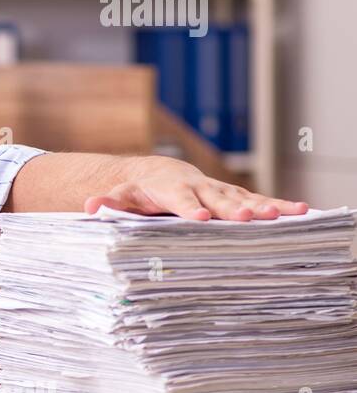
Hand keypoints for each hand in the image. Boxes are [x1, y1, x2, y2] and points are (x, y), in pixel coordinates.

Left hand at [83, 157, 308, 221]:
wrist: (156, 174)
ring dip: (262, 206)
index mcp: (172, 189)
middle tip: (246, 217)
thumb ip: (109, 202)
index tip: (199, 218)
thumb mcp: (121, 195)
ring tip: (282, 216)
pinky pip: (259, 200)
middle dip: (231, 208)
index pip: (180, 199)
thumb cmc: (138, 189)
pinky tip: (302, 212)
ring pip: (243, 197)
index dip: (189, 208)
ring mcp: (219, 191)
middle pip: (216, 198)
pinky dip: (279, 205)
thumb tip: (89, 206)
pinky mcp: (234, 196)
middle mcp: (200, 187)